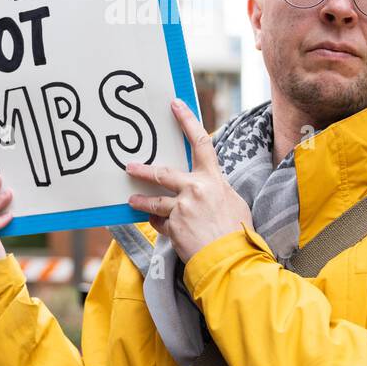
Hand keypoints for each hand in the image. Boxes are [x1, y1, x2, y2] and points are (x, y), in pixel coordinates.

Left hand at [125, 99, 251, 262]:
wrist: (231, 260)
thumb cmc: (237, 232)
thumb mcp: (233, 203)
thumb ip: (216, 191)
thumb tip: (209, 189)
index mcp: (213, 179)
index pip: (201, 142)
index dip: (187, 121)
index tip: (175, 105)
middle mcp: (195, 189)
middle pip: (163, 173)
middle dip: (143, 170)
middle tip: (129, 167)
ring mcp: (182, 208)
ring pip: (154, 201)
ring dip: (141, 201)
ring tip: (131, 201)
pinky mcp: (172, 227)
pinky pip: (160, 222)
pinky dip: (161, 224)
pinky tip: (166, 228)